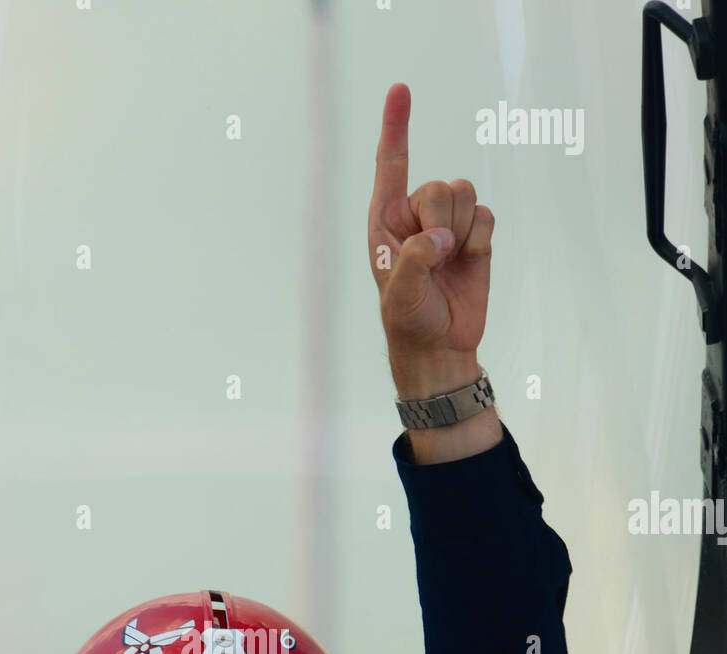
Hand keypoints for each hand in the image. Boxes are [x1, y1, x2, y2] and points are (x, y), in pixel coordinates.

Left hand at [368, 83, 494, 400]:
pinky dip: (481, 240)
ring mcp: (447, 224)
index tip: (401, 89)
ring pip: (466, 193)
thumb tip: (438, 237)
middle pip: (440, 184)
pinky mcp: (474, 236)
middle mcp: (415, 215)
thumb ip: (414, 260)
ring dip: (462, 230)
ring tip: (450, 261)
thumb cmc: (409, 320)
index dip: (396, 127)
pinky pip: (487, 215)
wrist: (441, 346)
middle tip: (435, 255)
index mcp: (386, 221)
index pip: (390, 165)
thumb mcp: (400, 294)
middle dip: (441, 218)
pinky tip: (468, 262)